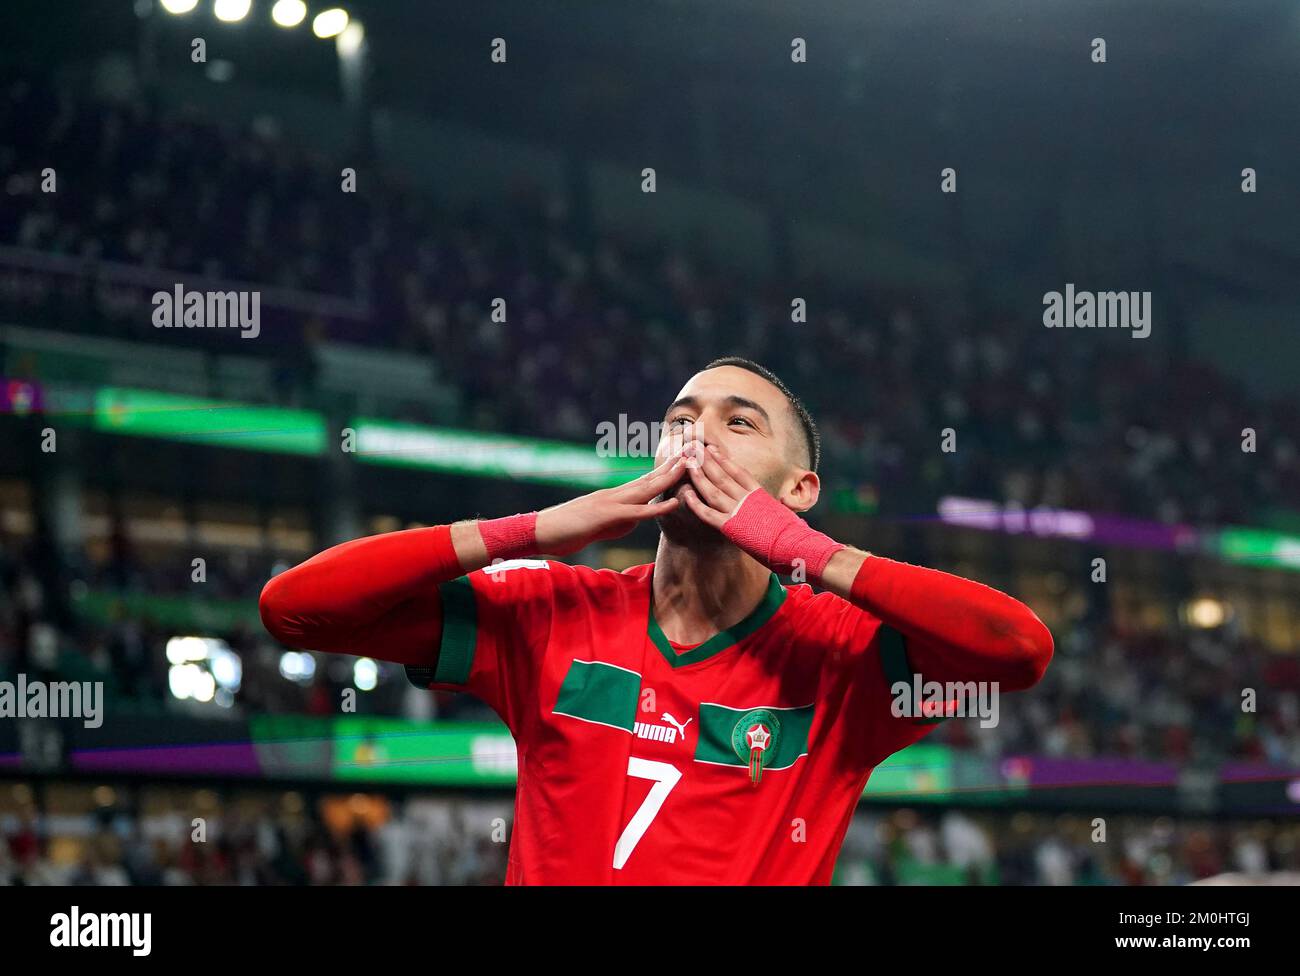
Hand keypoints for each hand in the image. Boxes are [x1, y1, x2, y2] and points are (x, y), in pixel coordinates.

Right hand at [534, 455, 685, 555]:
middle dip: (675, 465)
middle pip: (652, 477)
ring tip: (691, 465)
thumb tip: (639, 517)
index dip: (669, 470)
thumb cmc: (569, 530)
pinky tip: (674, 502)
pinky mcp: (607, 516)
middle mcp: (617, 493)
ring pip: (647, 488)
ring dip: (671, 477)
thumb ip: (623, 519)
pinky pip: (637, 512)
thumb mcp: (603, 525)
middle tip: (698, 450)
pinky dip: (657, 507)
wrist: (542, 531)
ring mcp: (612, 502)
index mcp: (617, 496)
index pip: (648, 480)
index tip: (688, 460)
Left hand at [678, 441, 842, 578]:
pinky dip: (696, 504)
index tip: (712, 449)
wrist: (797, 544)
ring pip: (713, 489)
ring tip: (687, 462)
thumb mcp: (784, 514)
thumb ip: (773, 508)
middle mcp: (747, 498)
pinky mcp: (731, 527)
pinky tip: (686, 493)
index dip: (723, 460)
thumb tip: (778, 507)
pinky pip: (708, 514)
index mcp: (760, 494)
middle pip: (722, 475)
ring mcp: (738, 511)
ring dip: (699, 475)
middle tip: (693, 447)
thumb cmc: (795, 534)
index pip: (739, 472)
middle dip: (706, 460)